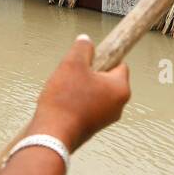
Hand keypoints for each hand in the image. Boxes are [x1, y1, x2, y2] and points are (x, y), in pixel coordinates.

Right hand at [29, 34, 130, 151]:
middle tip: (72, 74)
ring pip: (96, 93)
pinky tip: (62, 103)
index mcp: (120, 88)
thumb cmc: (66, 99)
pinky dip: (77, 102)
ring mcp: (106, 119)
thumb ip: (82, 48)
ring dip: (82, 88)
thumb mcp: (72, 63)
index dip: (104, 57)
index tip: (88, 58)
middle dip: (89, 74)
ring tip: (64, 90)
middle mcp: (118, 105)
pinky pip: (89, 107)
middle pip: (107, 79)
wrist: (53, 135)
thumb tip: (86, 40)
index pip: (120, 64)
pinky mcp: (93, 128)